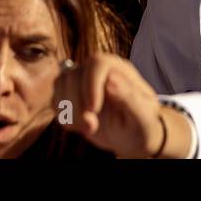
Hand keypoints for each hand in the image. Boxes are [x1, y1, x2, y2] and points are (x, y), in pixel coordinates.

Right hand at [56, 54, 189, 157]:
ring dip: (69, 111)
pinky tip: (79, 127)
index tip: (94, 109)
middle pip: (74, 74)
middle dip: (78, 104)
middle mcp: (99, 72)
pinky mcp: (72, 97)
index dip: (91, 84)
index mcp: (119, 69)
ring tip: (89, 128)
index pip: (97, 63)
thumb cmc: (144, 124)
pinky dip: (63, 116)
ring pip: (61, 84)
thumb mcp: (143, 115)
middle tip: (92, 127)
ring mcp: (83, 82)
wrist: (135, 137)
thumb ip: (130, 97)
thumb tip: (111, 79)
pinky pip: (56, 99)